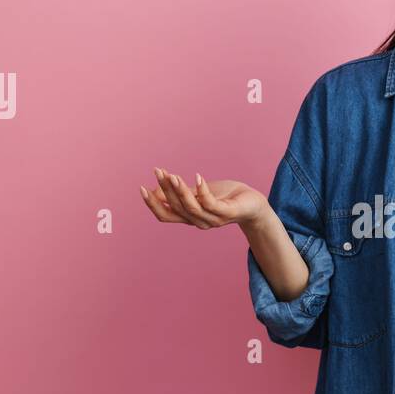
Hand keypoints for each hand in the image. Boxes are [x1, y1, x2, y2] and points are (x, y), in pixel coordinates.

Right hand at [139, 167, 266, 229]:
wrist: (253, 204)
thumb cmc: (225, 197)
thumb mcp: (198, 192)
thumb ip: (180, 192)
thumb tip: (156, 188)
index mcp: (189, 217)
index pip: (165, 215)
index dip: (152, 204)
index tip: (141, 187)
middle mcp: (198, 221)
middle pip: (175, 209)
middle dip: (164, 190)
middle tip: (158, 172)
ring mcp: (213, 219)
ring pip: (190, 207)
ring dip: (180, 191)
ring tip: (173, 175)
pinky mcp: (227, 213)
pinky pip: (211, 204)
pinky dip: (202, 191)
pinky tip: (197, 177)